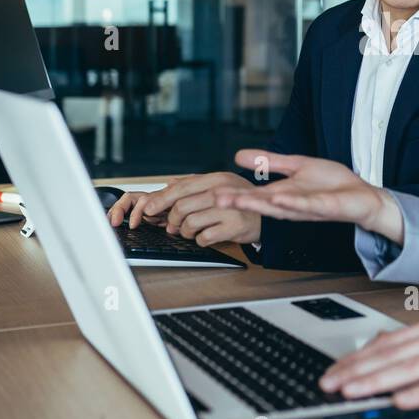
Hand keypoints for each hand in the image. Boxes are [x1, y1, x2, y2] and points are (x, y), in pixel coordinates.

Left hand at [108, 172, 261, 245]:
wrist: (268, 217)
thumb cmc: (240, 202)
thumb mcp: (220, 185)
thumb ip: (194, 183)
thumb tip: (168, 183)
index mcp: (216, 179)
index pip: (181, 188)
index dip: (162, 199)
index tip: (149, 209)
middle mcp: (222, 192)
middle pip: (182, 206)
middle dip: (173, 219)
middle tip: (174, 225)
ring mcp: (229, 210)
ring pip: (190, 223)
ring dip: (186, 231)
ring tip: (192, 231)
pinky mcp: (234, 228)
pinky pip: (204, 238)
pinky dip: (200, 240)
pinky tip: (206, 236)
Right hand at [217, 150, 404, 242]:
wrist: (361, 196)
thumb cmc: (331, 184)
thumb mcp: (297, 166)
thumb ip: (270, 161)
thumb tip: (239, 155)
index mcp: (283, 194)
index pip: (254, 195)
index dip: (234, 194)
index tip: (213, 192)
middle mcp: (291, 204)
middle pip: (261, 204)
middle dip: (239, 203)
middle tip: (216, 200)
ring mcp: (306, 208)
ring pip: (279, 207)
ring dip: (259, 205)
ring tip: (238, 200)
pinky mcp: (323, 208)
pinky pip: (305, 206)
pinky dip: (291, 202)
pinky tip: (278, 197)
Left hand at [319, 313, 418, 409]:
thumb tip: (385, 343)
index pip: (387, 343)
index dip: (357, 358)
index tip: (333, 370)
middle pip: (392, 356)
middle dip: (356, 371)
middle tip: (329, 384)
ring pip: (410, 369)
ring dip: (377, 381)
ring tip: (353, 391)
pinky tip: (400, 400)